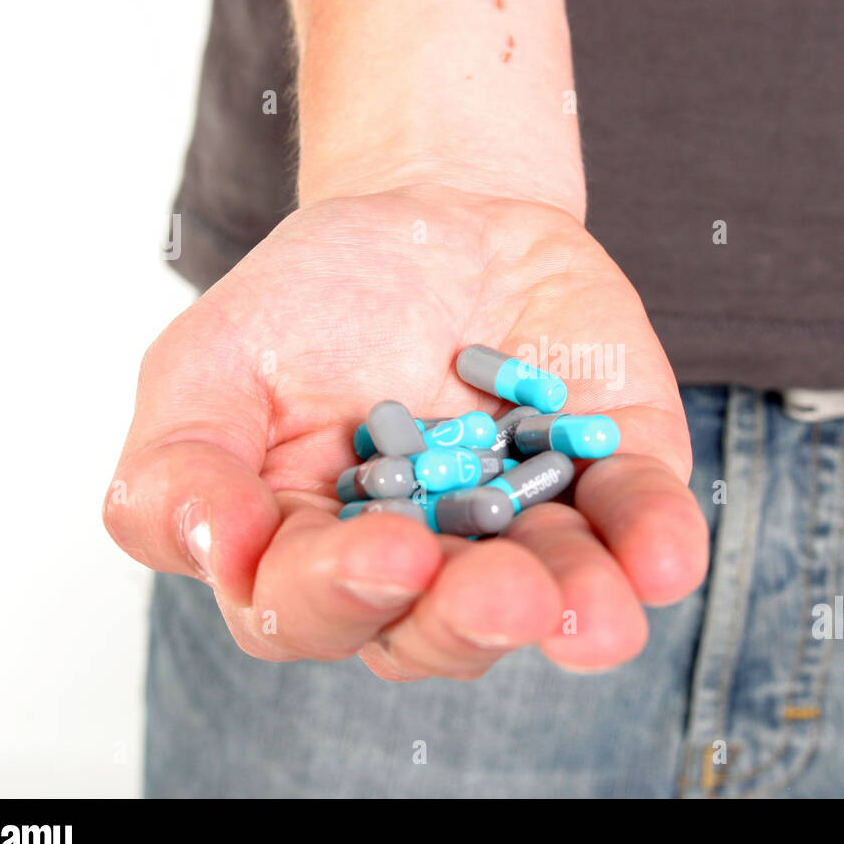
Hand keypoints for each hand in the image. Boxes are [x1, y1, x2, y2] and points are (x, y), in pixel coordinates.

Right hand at [104, 184, 707, 677]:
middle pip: (440, 630)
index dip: (344, 595)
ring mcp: (527, 530)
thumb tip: (217, 549)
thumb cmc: (314, 298)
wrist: (435, 213)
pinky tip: (660, 557)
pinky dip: (654, 540)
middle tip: (501, 594)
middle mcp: (428, 567)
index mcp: (316, 555)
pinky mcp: (610, 479)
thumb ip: (183, 461)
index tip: (387, 552)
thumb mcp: (214, 360)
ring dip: (578, 610)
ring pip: (554, 600)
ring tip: (596, 613)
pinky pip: (638, 523)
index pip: (313, 610)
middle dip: (471, 621)